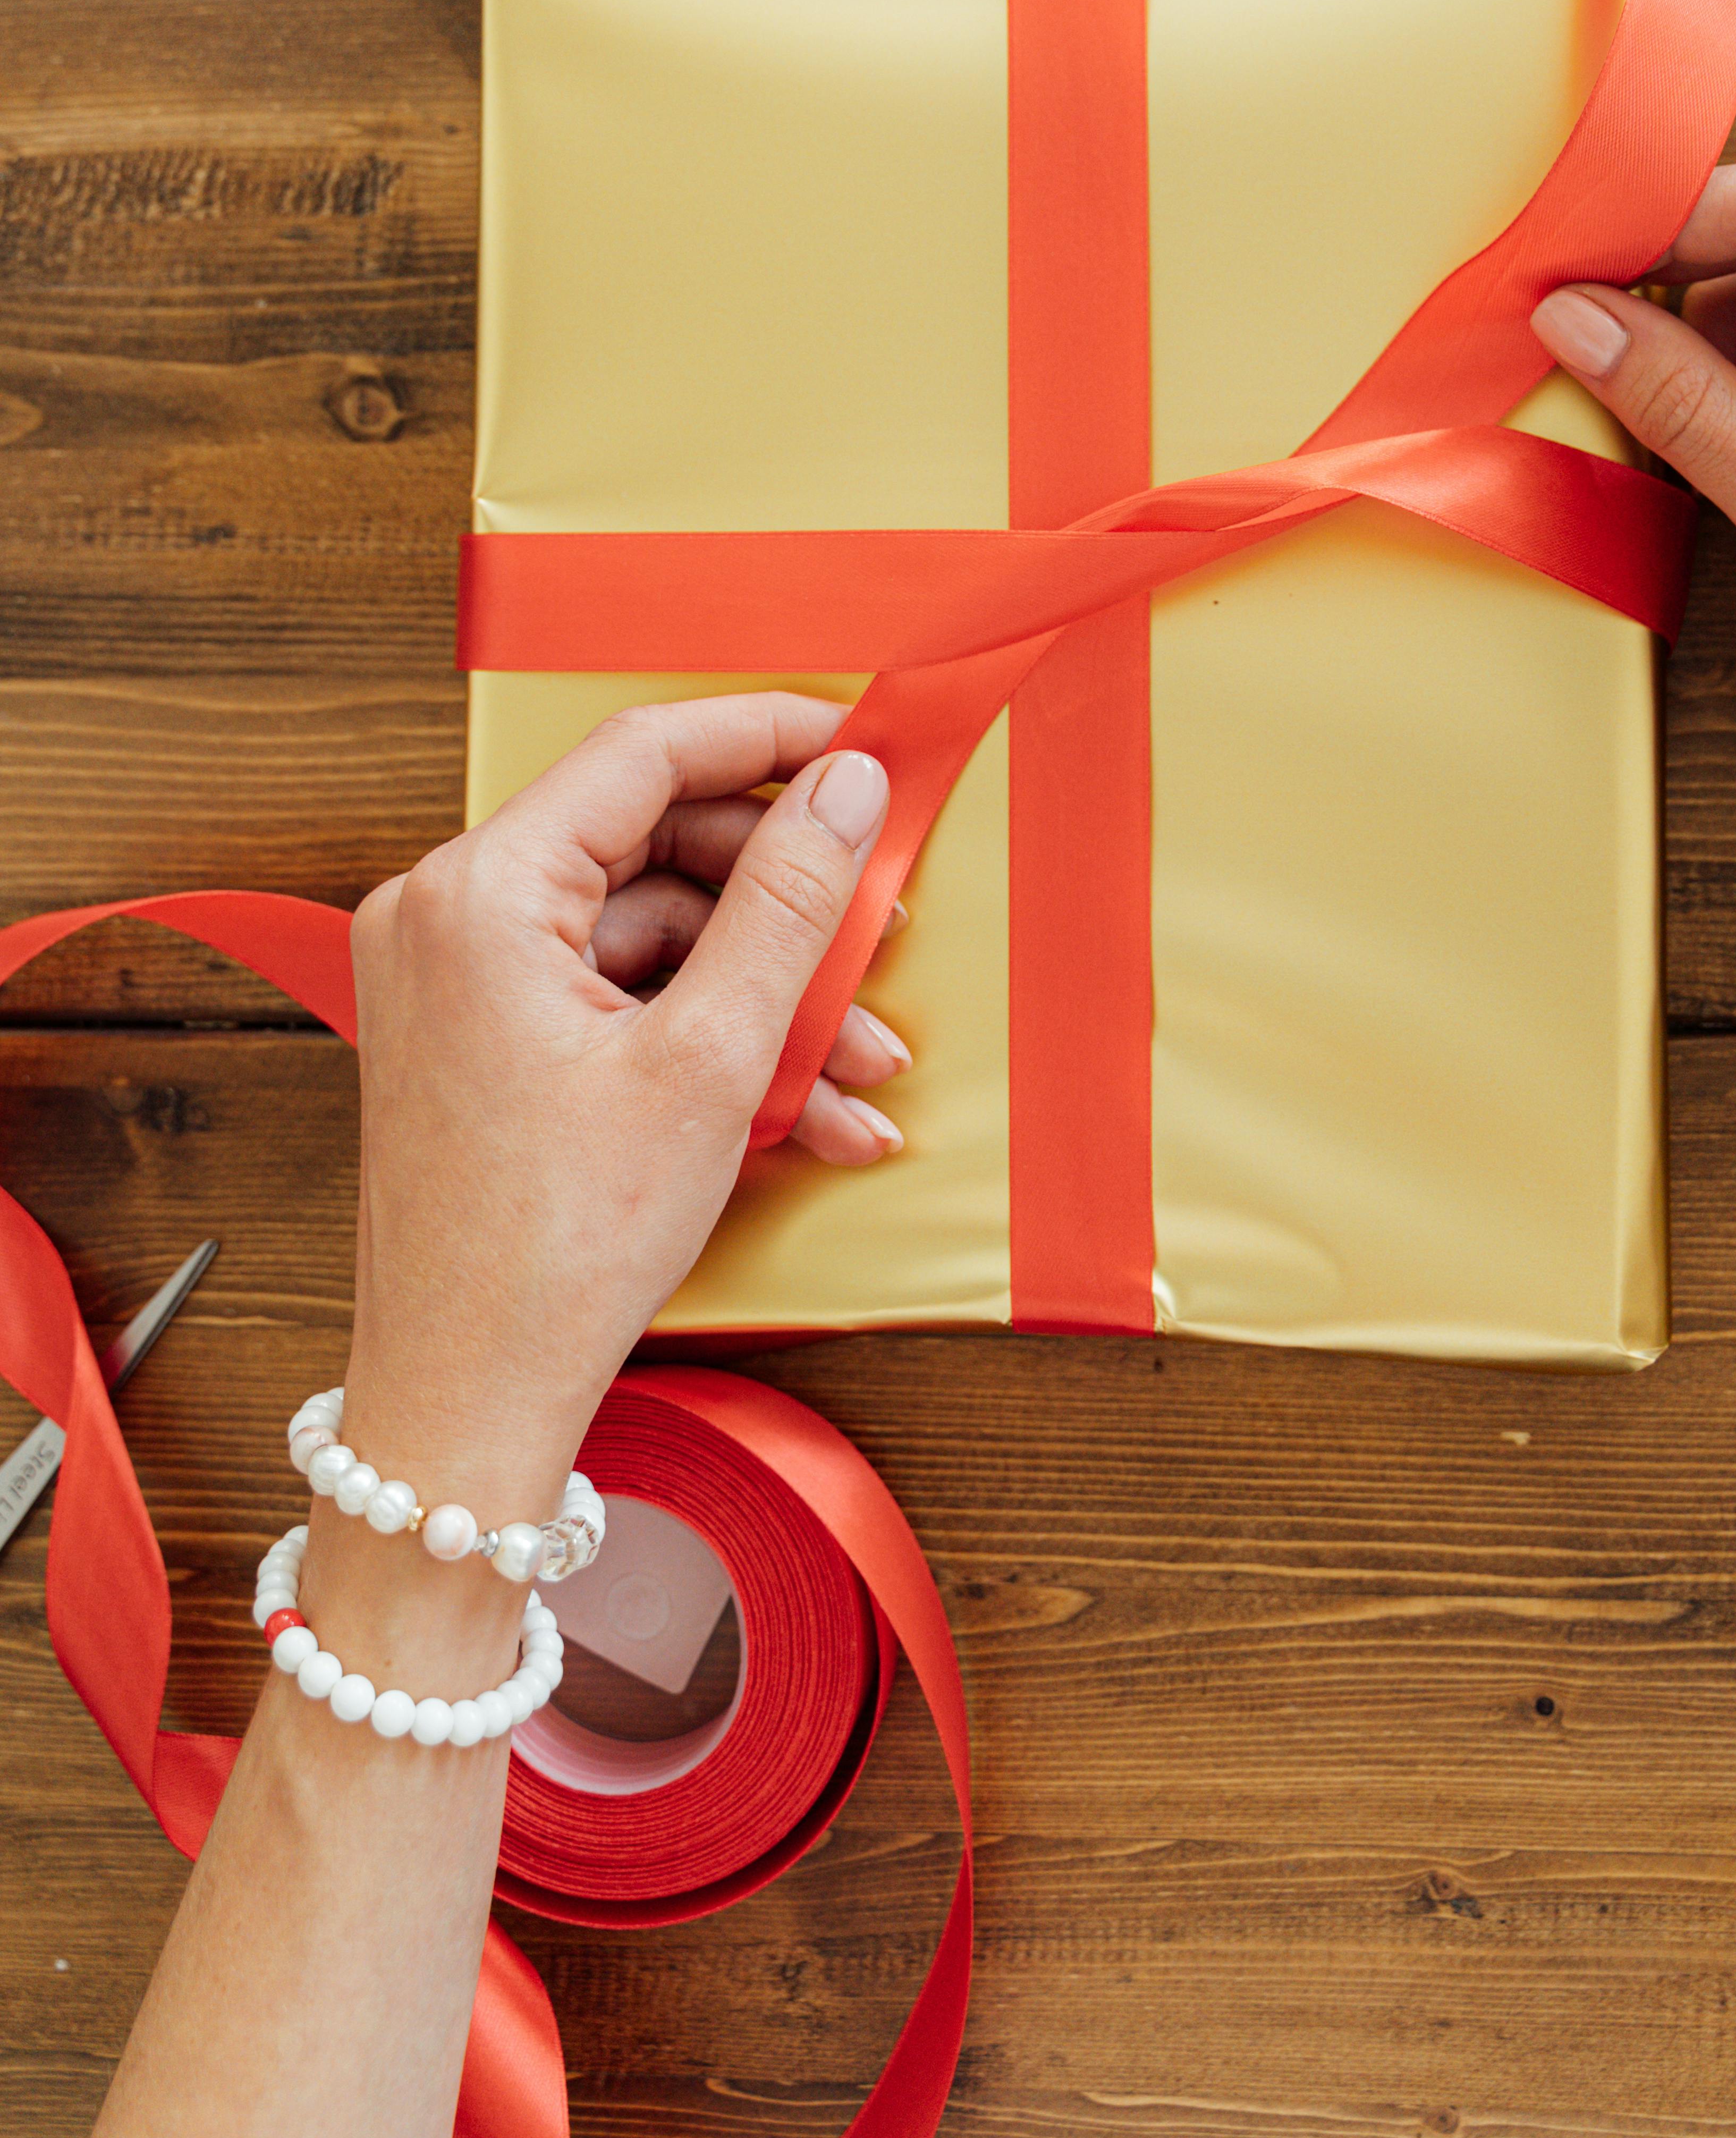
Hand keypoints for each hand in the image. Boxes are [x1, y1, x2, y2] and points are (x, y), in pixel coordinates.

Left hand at [340, 696, 901, 1522]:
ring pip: (652, 940)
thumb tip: (847, 786)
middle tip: (884, 932)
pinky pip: (620, 1004)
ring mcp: (461, 983)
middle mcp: (450, 917)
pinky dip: (713, 1046)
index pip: (643, 752)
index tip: (864, 745)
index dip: (768, 736)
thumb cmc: (559, 1246)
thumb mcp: (710, 1057)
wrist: (469, 1401)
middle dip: (785, 906)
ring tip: (866, 1070)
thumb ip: (787, 902)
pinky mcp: (486, 1044)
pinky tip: (814, 1113)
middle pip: (655, 849)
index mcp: (478, 892)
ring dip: (769, 998)